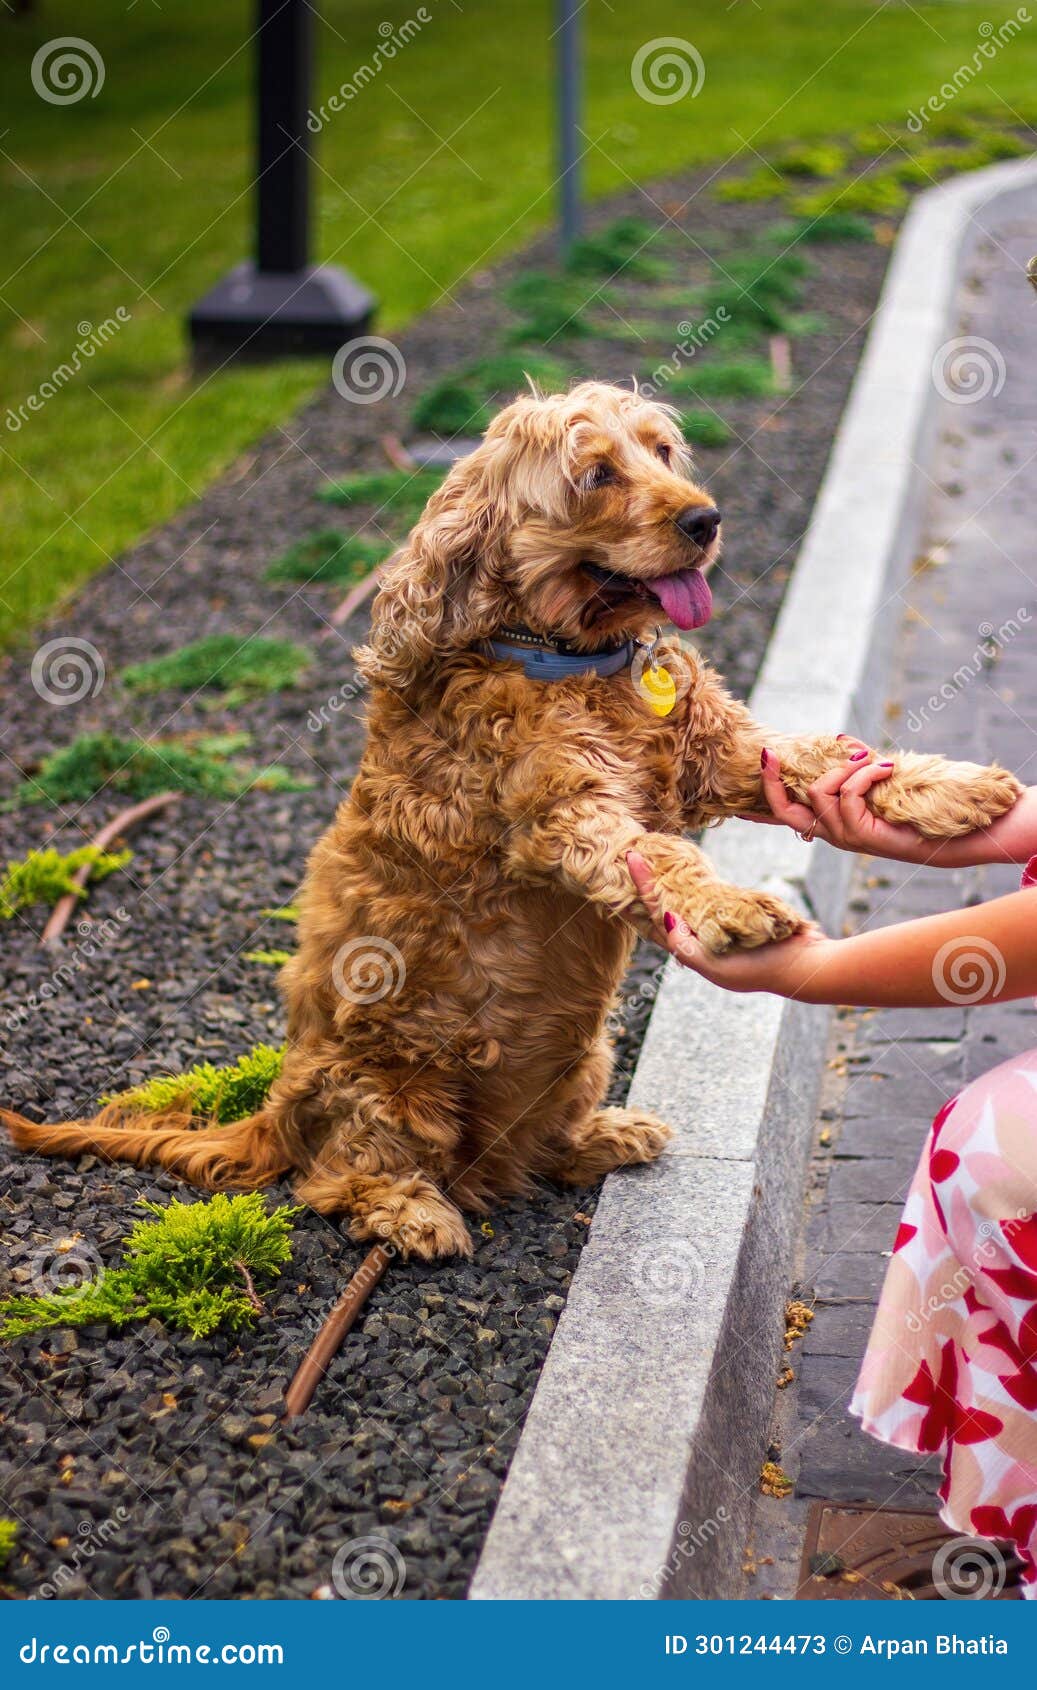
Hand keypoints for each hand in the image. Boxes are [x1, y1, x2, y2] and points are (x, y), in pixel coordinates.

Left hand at [626, 850, 834, 998]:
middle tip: (631, 855)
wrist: (801, 963)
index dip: (642, 887)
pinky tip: (685, 868)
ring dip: (667, 879)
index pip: (657, 914)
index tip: (632, 858)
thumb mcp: (716, 967)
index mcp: (690, 950)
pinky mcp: (736, 913)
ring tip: (652, 858)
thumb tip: (667, 918)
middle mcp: (699, 937)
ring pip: (684, 897)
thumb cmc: (759, 969)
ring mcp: (716, 924)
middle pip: (664, 906)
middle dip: (646, 884)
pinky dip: (694, 881)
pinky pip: (708, 894)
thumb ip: (686, 947)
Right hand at [753, 749, 932, 860]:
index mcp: (831, 823)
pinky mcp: (861, 835)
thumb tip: (843, 743)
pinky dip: (864, 774)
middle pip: (784, 810)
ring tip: (872, 759)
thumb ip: (857, 771)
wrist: (951, 837)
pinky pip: (848, 794)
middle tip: (770, 754)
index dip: (761, 802)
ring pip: (819, 792)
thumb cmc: (918, 809)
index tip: (745, 783)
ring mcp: (844, 837)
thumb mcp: (880, 786)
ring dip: (845, 767)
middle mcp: (832, 833)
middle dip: (772, 780)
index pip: (786, 815)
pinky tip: (885, 768)